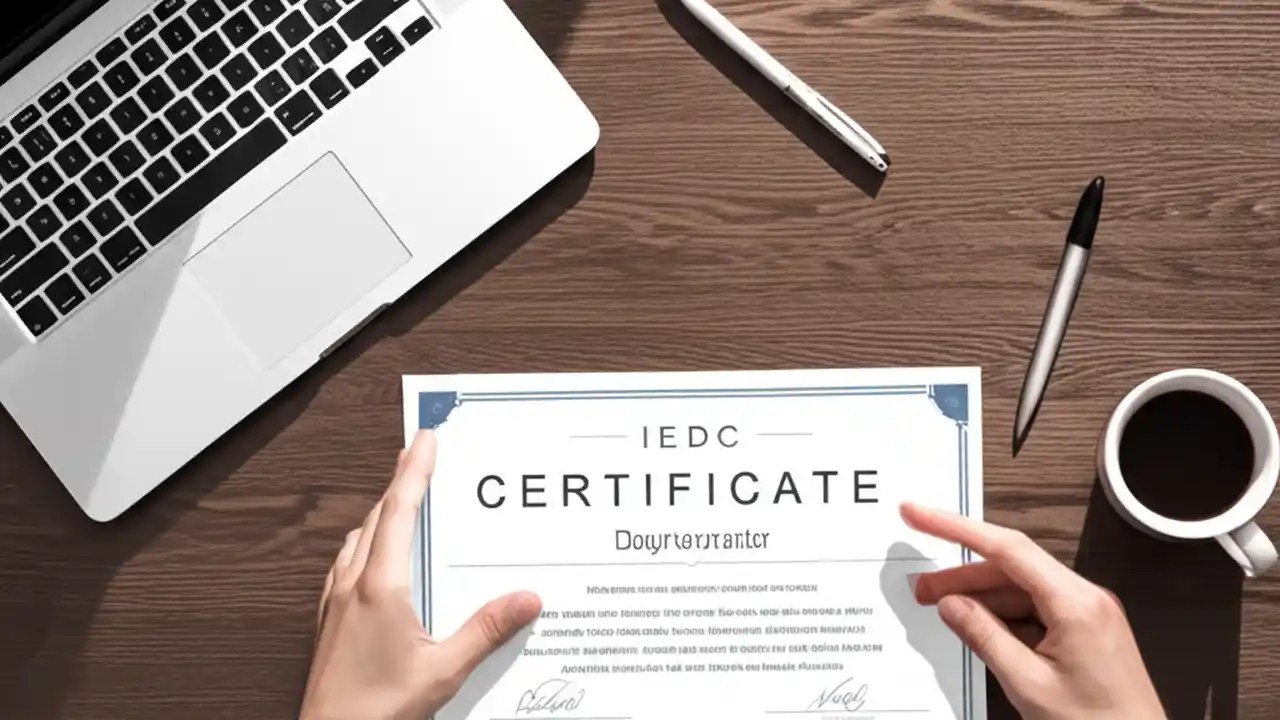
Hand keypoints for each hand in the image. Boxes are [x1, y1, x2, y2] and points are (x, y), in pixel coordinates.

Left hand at [301, 430, 541, 719]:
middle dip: (401, 481)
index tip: (426, 438)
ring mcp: (335, 602)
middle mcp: (353, 585)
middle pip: (378, 516)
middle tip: (418, 454)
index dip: (415, 471)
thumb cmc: (378, 710)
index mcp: (381, 586)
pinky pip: (345, 564)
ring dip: (380, 513)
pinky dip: (364, 544)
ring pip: (358, 538)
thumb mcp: (444, 670)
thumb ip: (487, 630)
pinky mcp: (328, 621)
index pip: (400, 511)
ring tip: (401, 500)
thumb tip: (527, 599)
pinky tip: (372, 559)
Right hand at [902, 502, 1164, 719]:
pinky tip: (976, 624)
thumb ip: (985, 638)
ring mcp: (1088, 612)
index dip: (956, 528)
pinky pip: (1035, 607)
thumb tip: (951, 604)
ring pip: (1020, 587)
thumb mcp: (1029, 685)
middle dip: (961, 574)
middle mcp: (1086, 598)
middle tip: (920, 586)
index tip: (920, 515)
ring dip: (978, 594)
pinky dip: (1001, 612)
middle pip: (1011, 567)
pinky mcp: (1086, 628)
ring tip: (939, 606)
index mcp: (1076, 604)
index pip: (1007, 548)